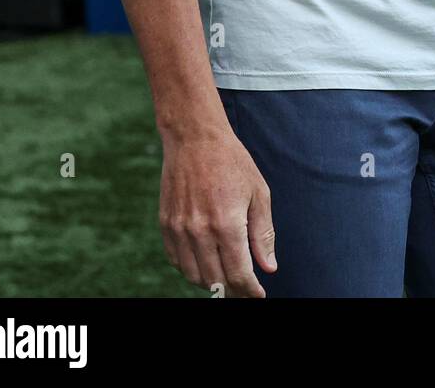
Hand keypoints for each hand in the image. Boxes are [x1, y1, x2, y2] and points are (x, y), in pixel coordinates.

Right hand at [159, 127, 275, 296]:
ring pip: (194, 276)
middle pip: (216, 280)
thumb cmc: (232, 162)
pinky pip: (177, 260)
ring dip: (211, 283)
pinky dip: (190, 269)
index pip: (239, 274)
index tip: (258, 296)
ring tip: (225, 278)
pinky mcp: (166, 224)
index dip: (250, 291)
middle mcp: (200, 231)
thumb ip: (263, 233)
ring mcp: (180, 229)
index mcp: (227, 223)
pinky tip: (204, 263)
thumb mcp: (258, 193)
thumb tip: (268, 267)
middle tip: (244, 289)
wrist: (195, 137)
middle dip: (233, 290)